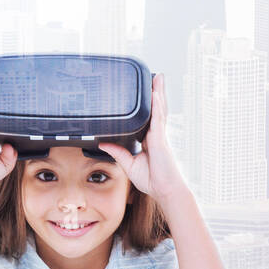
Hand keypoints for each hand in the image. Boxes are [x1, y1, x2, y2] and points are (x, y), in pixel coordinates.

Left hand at [98, 73, 188, 202]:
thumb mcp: (129, 165)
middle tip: (156, 77)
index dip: (150, 105)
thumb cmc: (153, 180)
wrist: (165, 190)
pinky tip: (155, 95)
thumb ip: (118, 152)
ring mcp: (160, 136)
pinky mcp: (161, 140)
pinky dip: (156, 106)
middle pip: (157, 110)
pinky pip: (158, 120)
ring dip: (159, 93)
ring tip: (158, 78)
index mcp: (151, 141)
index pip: (149, 118)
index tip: (147, 93)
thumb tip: (103, 144)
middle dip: (157, 93)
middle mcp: (157, 135)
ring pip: (160, 110)